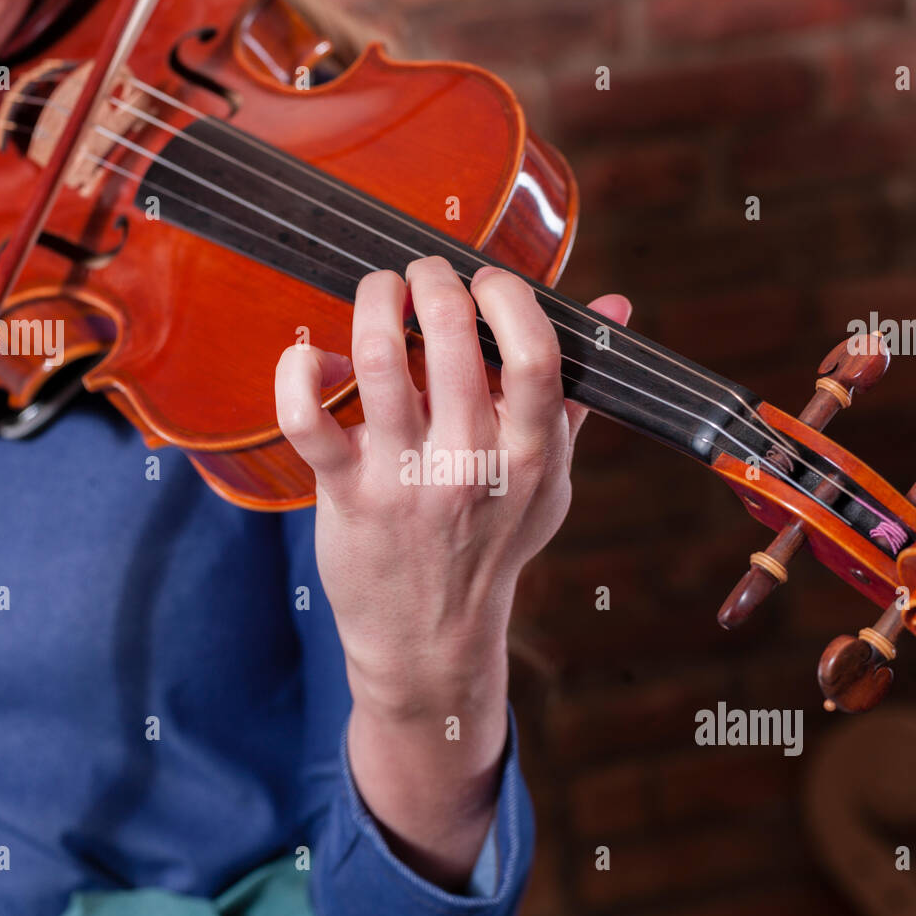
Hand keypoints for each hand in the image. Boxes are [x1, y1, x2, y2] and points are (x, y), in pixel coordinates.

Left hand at [274, 255, 631, 886]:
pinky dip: (299, 369)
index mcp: (530, 453)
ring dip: (374, 301)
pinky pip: (307, 414)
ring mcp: (405, 478)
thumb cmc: (492, 545)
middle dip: (432, 279)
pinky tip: (314, 357)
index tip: (490, 283)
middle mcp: (470, 462)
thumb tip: (616, 304)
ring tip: (379, 294)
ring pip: (377, 358)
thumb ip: (575, 390)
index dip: (508, 296)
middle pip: (449, 334)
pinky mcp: (346, 493)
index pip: (534, 352)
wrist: (433, 640)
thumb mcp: (550, 478)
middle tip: (424, 276)